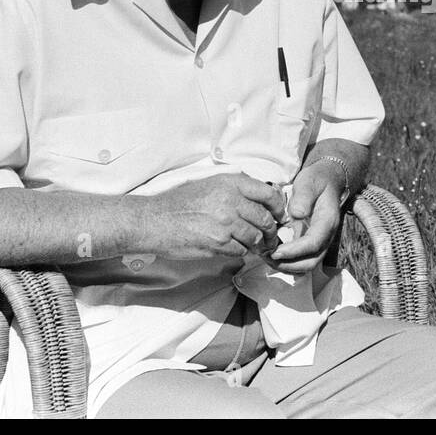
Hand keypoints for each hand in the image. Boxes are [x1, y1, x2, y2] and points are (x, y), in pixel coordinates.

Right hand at [143, 173, 285, 259]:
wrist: (154, 220)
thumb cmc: (179, 202)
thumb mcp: (209, 184)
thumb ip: (235, 188)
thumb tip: (262, 198)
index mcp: (230, 183)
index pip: (268, 194)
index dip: (279, 207)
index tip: (280, 215)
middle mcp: (231, 200)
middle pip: (265, 219)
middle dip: (271, 231)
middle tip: (270, 237)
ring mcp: (226, 222)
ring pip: (255, 237)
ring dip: (255, 243)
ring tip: (251, 245)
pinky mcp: (218, 242)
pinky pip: (241, 250)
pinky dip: (240, 252)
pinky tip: (232, 248)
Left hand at [267, 159, 346, 273]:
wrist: (326, 182)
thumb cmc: (316, 181)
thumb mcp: (310, 181)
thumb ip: (304, 196)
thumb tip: (297, 214)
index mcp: (327, 221)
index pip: (313, 243)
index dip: (294, 251)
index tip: (275, 252)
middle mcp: (326, 236)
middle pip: (311, 261)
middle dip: (288, 265)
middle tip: (268, 257)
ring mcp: (320, 241)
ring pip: (306, 265)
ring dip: (286, 266)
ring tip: (267, 257)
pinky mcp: (312, 243)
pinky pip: (302, 260)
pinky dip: (287, 263)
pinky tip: (273, 255)